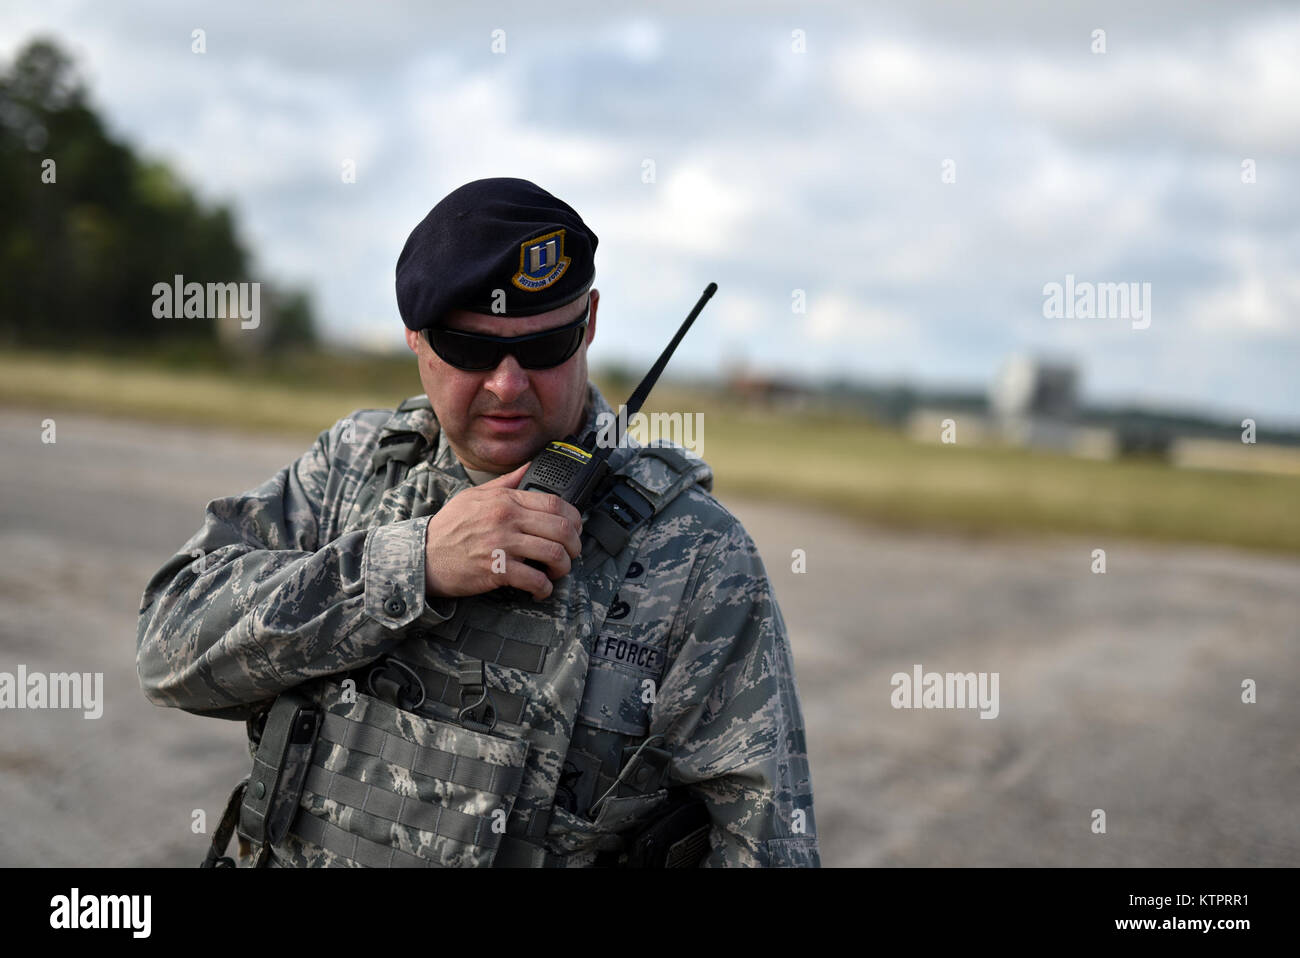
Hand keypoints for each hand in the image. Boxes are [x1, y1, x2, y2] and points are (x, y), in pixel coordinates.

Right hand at [423, 464, 582, 600]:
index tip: (576, 529)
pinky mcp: (496, 570)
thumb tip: (529, 468)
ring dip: (563, 567)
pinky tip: (541, 590)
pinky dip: (544, 588)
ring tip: (557, 572)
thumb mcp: (475, 495)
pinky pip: (534, 580)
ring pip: (553, 554)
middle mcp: (507, 519)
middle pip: (561, 529)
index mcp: (505, 500)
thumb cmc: (449, 527)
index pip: (556, 503)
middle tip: (572, 554)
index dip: (575, 518)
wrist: (422, 555)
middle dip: (575, 545)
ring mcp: (502, 544)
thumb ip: (506, 483)